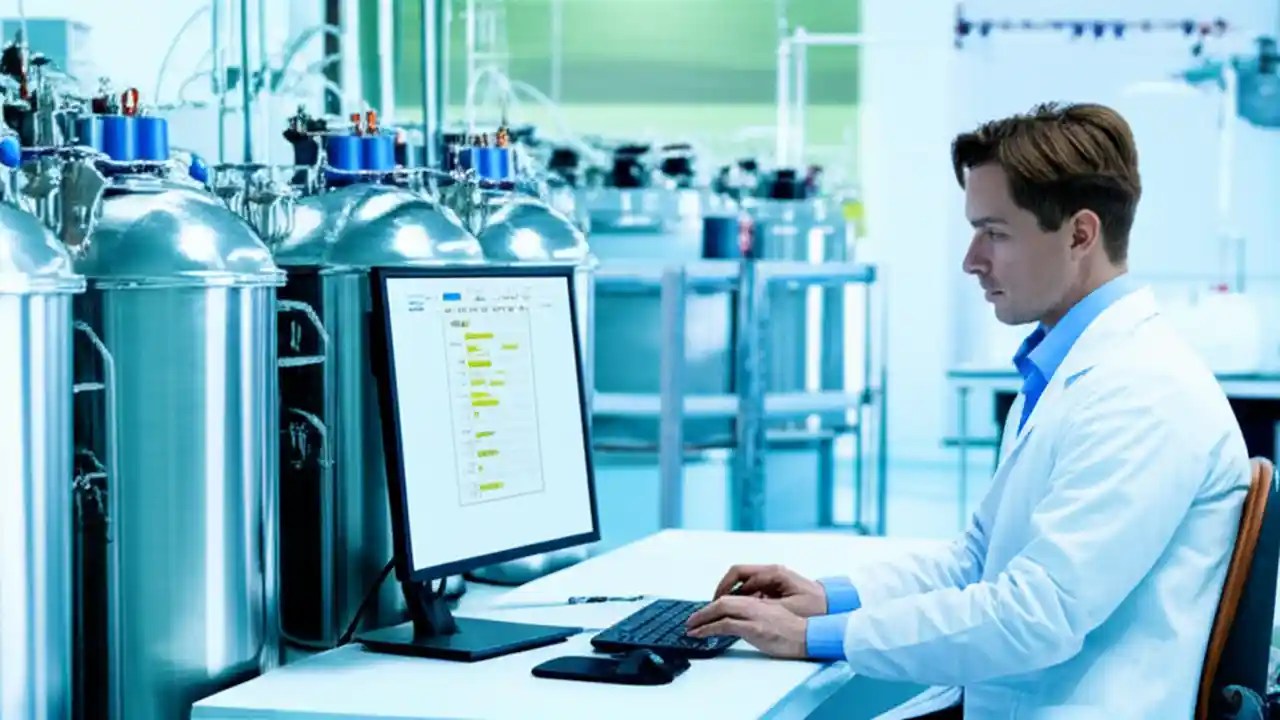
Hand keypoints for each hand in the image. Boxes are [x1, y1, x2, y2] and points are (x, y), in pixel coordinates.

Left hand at [685, 596, 807, 658]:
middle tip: (691, 620)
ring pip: (721, 609)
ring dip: (702, 618)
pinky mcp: (754, 628)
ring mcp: (753, 615)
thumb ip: (755, 615)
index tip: (703, 614)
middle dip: (704, 611)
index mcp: (758, 601)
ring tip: (690, 628)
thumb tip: (739, 622)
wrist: (809, 636)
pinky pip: (725, 624)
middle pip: (722, 601)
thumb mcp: (771, 617)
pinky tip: (699, 634)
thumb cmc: (793, 630)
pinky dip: (708, 628)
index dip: (714, 604)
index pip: (730, 597)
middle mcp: (754, 604)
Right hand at [712, 564, 826, 616]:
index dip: (723, 587)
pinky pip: (753, 589)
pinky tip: (740, 612)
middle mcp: (771, 572)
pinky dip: (743, 598)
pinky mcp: (775, 587)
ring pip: (744, 582)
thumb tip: (741, 605)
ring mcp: (773, 579)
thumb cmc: (815, 606)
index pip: (738, 573)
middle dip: (723, 589)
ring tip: (723, 611)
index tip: (716, 601)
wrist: (833, 605)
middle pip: (738, 574)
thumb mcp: (788, 607)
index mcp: (773, 573)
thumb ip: (763, 605)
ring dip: (732, 594)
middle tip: (713, 606)